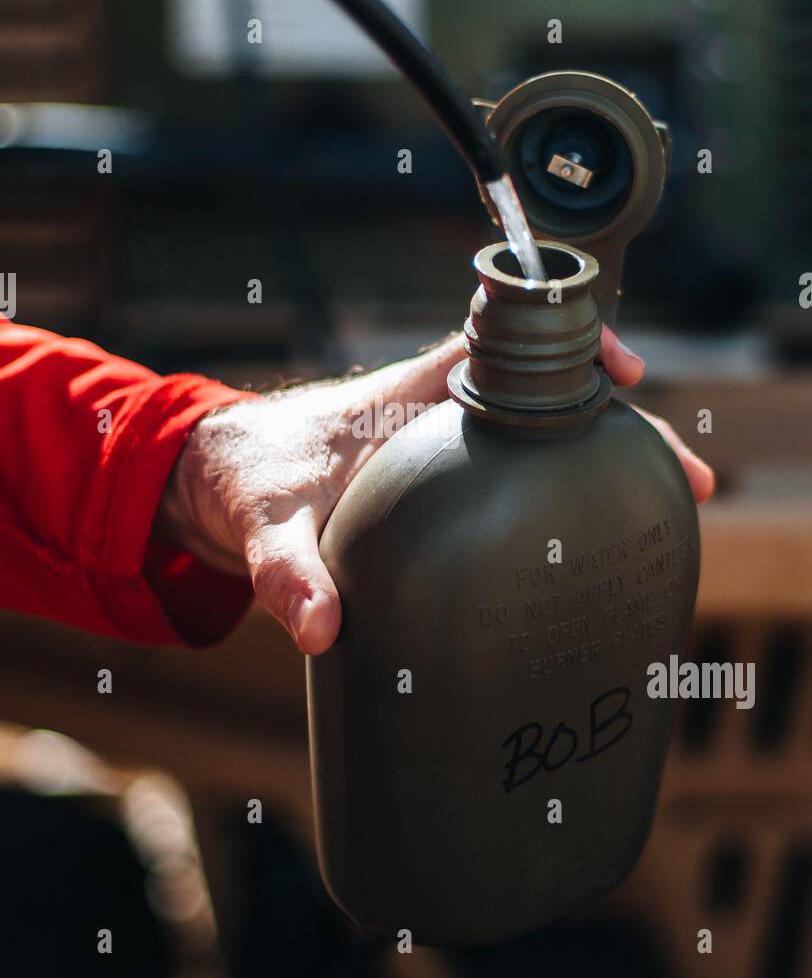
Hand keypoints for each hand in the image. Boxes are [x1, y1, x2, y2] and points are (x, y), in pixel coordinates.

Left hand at [158, 330, 714, 655]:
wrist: (212, 481)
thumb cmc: (245, 475)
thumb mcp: (263, 524)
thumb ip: (286, 574)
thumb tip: (322, 629)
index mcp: (409, 396)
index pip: (505, 348)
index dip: (574, 349)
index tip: (626, 374)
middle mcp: (438, 414)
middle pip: (551, 401)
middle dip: (619, 429)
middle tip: (681, 479)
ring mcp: (444, 451)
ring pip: (542, 441)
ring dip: (600, 466)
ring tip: (663, 515)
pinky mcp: (441, 488)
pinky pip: (516, 479)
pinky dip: (562, 497)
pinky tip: (594, 545)